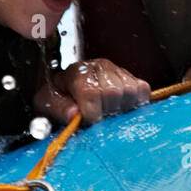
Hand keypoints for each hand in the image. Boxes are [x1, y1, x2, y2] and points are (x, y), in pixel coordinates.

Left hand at [35, 58, 149, 124]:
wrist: (67, 89)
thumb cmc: (58, 98)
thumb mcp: (48, 104)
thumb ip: (59, 109)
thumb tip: (74, 114)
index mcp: (77, 71)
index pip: (92, 93)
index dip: (92, 114)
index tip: (89, 124)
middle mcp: (100, 66)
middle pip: (114, 93)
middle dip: (107, 112)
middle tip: (99, 119)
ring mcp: (118, 70)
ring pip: (130, 91)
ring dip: (122, 108)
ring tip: (109, 114)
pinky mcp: (131, 76)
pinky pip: (143, 89)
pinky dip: (135, 103)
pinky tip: (122, 108)